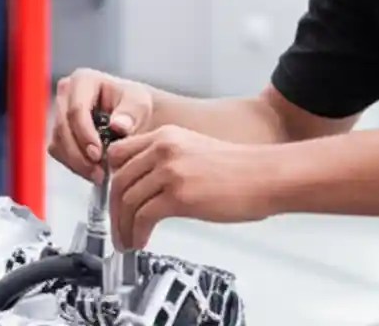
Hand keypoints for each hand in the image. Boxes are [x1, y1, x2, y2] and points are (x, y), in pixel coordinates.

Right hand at [48, 68, 154, 183]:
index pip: (76, 109)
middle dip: (79, 154)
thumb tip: (118, 126)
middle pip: (62, 128)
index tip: (98, 155)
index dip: (84, 134)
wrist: (132, 116)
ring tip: (99, 176)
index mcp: (83, 80)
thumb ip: (131, 113)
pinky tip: (93, 172)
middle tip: (98, 173)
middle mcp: (65, 93)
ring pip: (58, 142)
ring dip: (76, 162)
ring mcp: (59, 113)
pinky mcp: (58, 132)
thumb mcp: (139, 104)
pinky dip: (74, 164)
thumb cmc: (135, 105)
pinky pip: (59, 151)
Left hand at [107, 125, 272, 249]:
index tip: (114, 198)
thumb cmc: (241, 169)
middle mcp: (163, 149)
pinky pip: (143, 217)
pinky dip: (137, 233)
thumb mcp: (196, 150)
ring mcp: (170, 171)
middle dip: (113, 210)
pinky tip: (141, 241)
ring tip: (127, 241)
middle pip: (118, 180)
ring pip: (127, 201)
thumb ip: (169, 160)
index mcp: (166, 136)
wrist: (266, 176)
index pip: (119, 154)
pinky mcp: (178, 195)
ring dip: (123, 227)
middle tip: (116, 229)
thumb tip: (149, 185)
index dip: (111, 180)